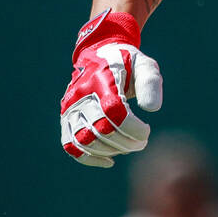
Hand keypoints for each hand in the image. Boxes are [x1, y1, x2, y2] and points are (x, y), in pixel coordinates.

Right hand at [60, 9, 162, 167]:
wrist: (98, 55)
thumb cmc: (127, 63)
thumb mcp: (144, 65)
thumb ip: (150, 83)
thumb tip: (151, 108)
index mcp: (101, 79)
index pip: (113, 110)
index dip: (132, 127)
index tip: (146, 130)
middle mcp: (81, 94)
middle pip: (100, 128)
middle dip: (125, 142)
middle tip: (142, 142)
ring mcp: (70, 107)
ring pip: (84, 140)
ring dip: (110, 151)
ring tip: (128, 147)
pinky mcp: (66, 118)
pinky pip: (70, 144)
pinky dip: (89, 158)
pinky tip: (110, 161)